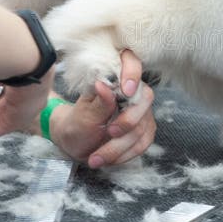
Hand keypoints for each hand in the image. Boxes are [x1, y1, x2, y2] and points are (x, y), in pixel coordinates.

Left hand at [48, 50, 155, 167]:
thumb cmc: (77, 124)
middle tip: (108, 133)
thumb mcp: (83, 115)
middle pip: (144, 99)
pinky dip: (125, 155)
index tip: (125, 90)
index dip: (133, 72)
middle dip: (127, 121)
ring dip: (119, 146)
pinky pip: (143, 143)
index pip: (132, 62)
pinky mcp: (145, 130)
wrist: (77, 143)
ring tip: (96, 158)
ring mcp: (142, 111)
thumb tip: (102, 84)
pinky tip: (108, 159)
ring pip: (143, 126)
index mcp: (115, 77)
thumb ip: (98, 102)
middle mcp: (133, 91)